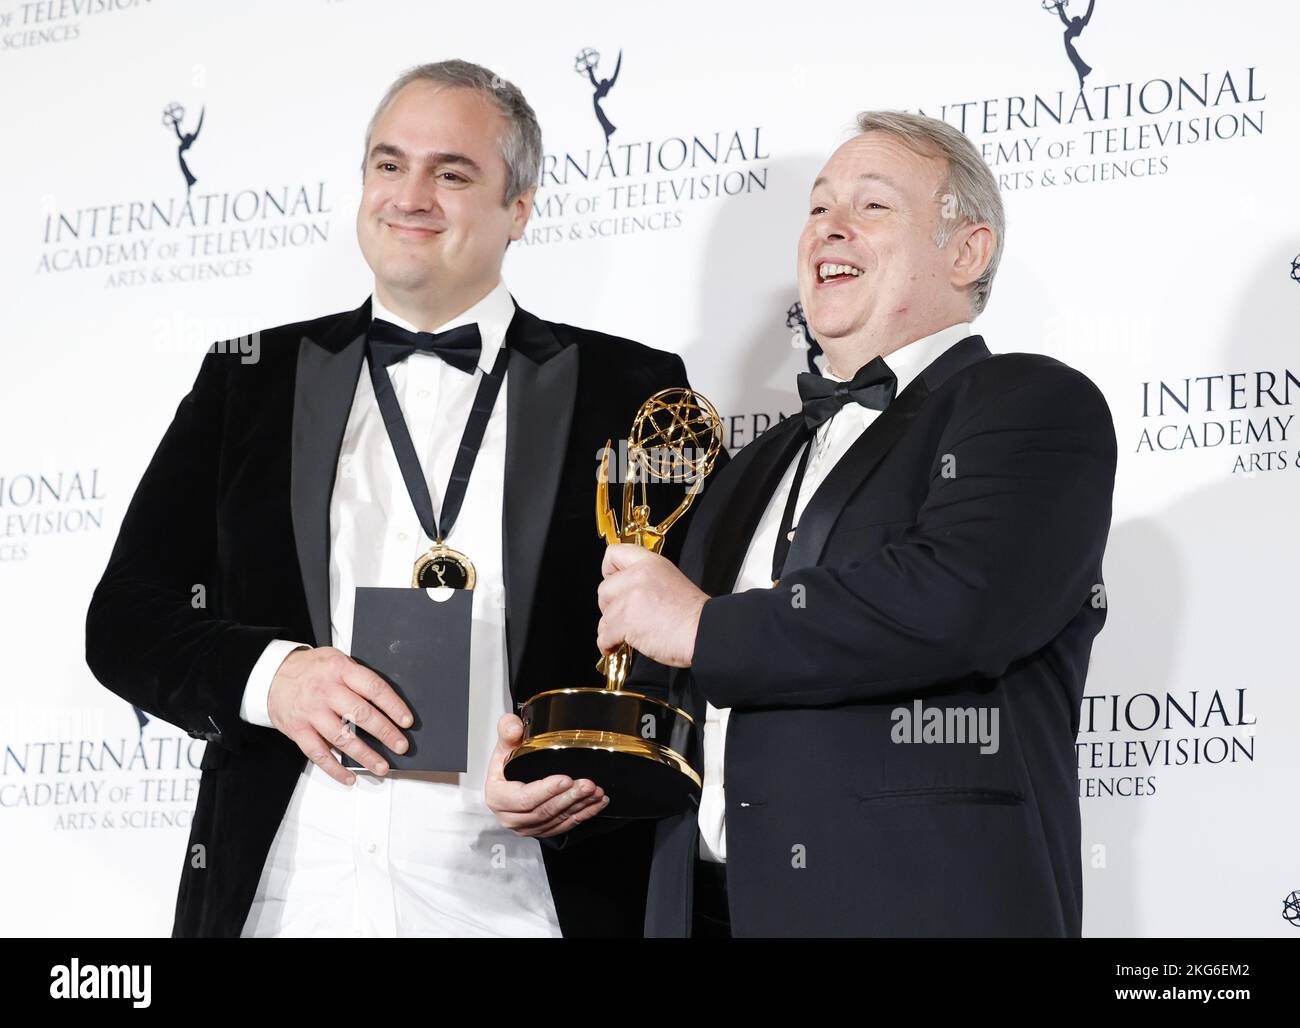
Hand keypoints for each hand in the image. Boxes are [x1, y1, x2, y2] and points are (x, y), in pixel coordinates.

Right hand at [267, 647, 412, 785]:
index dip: (393, 706)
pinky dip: (335, 769)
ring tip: (381, 767)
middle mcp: (325, 691)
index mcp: (340, 670)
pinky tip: (349, 777)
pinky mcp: (298, 730)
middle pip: (360, 714)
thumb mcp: (337, 660)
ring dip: (365, 755)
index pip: (373, 688)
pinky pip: (318, 754)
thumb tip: (389, 704)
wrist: (272, 675)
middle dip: (385, 733)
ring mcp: (311, 712)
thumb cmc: (312, 669)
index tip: (407, 722)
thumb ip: (358, 678)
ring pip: (341, 738)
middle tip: (401, 746)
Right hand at [485, 714, 608, 836]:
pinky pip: (565, 825)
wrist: (509, 782)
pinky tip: (596, 803)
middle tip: (588, 784)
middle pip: (544, 811)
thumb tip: (514, 727)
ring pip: (557, 820)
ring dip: (580, 806)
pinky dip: (584, 814)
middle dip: (569, 798)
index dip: (546, 791)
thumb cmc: (507, 765)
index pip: (524, 799)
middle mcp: (510, 817)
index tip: (565, 779)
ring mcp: (527, 827)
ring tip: (596, 791)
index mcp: (498, 797)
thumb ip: (508, 731)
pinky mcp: (541, 830)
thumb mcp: (504, 745)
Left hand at [597, 544, 706, 667]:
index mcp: (650, 563)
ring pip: (604, 616)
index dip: (608, 572)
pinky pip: (604, 635)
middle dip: (609, 606)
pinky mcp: (626, 621)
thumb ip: (646, 580)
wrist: (704, 632)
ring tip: (624, 636)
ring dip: (611, 629)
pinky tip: (615, 647)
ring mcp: (630, 598)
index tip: (612, 584)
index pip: (613, 554)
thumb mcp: (671, 581)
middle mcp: (638, 576)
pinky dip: (607, 644)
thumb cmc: (693, 615)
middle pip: (604, 589)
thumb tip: (625, 594)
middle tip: (622, 616)